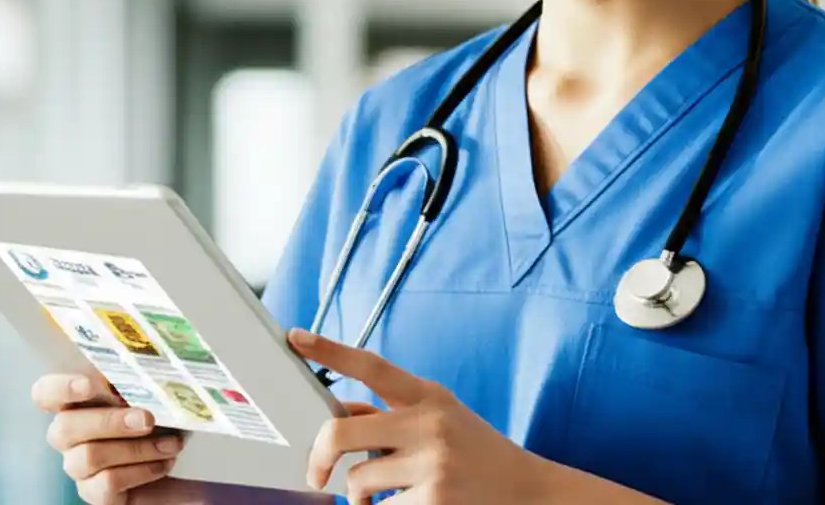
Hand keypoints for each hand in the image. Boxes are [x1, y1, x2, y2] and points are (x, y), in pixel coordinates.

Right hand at [32, 373, 183, 503]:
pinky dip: (142, 471)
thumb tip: (149, 363)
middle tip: (148, 420)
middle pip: (65, 427)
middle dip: (110, 422)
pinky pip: (107, 483)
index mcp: (76, 403)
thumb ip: (139, 381)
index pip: (45, 393)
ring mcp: (78, 465)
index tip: (91, 385)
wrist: (174, 464)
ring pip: (89, 456)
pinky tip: (164, 463)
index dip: (61, 388)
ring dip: (136, 448)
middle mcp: (69, 435)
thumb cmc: (158, 420)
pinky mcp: (93, 492)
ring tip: (172, 444)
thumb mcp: (151, 396)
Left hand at [288, 329, 547, 504]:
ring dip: (360, 496)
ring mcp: (432, 463)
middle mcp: (429, 423)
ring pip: (357, 480)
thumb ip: (392, 417)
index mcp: (428, 396)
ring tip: (385, 496)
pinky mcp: (434, 501)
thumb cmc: (475, 454)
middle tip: (315, 474)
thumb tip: (335, 422)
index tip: (295, 337)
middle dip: (318, 456)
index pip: (371, 365)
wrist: (528, 490)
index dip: (330, 350)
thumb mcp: (440, 420)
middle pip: (340, 432)